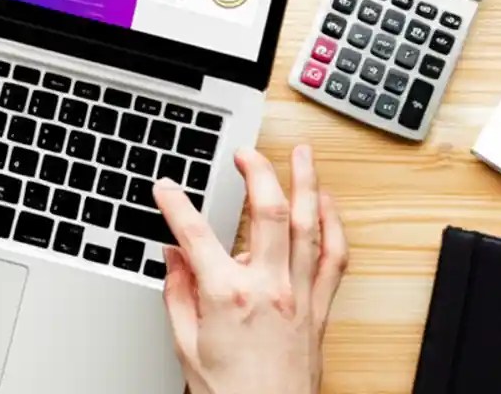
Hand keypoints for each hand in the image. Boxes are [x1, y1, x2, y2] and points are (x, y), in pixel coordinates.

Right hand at [153, 145, 348, 393]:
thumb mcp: (185, 347)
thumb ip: (178, 295)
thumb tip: (173, 257)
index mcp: (226, 297)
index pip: (195, 235)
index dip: (176, 204)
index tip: (166, 187)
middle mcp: (267, 288)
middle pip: (267, 212)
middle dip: (257, 172)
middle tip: (246, 154)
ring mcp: (298, 294)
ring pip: (308, 225)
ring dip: (306, 183)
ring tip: (303, 154)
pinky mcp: (319, 308)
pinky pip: (335, 257)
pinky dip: (334, 225)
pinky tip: (327, 204)